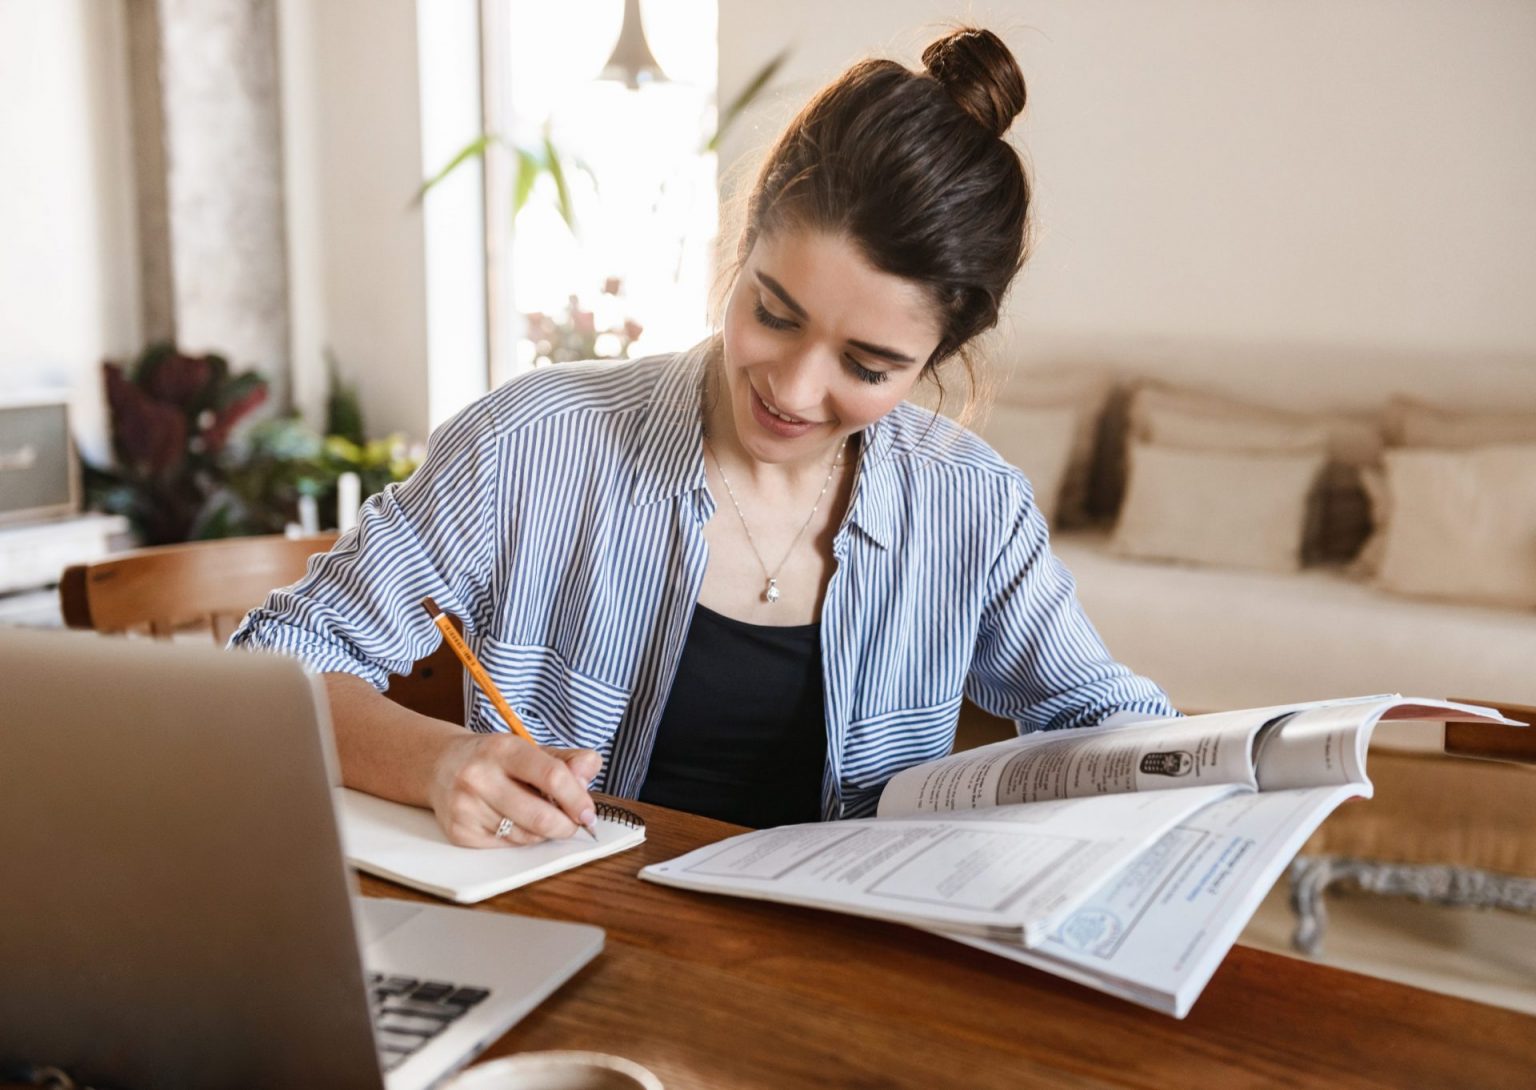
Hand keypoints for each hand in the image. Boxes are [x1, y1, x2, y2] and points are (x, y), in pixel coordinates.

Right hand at [427, 733, 602, 847]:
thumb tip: (588, 773)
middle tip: (573, 824)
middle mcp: (479, 776)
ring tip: (538, 814)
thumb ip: (568, 760)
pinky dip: (520, 838)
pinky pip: (507, 846)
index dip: (576, 799)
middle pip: (539, 816)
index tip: (588, 813)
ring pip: (525, 836)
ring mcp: (466, 806)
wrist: (440, 766)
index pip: (551, 776)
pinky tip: (513, 821)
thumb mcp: (531, 749)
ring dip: (542, 832)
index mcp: (503, 748)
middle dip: (565, 826)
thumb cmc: (496, 759)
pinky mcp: (459, 832)